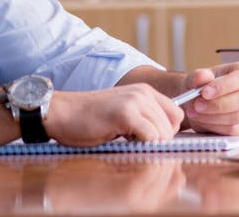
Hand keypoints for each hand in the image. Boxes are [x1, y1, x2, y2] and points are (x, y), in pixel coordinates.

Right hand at [45, 83, 183, 146]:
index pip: (176, 115)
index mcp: (144, 91)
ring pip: (163, 133)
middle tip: (134, 144)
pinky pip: (150, 137)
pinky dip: (141, 146)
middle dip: (158, 143)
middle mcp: (143, 93)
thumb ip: (145, 121)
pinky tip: (123, 141)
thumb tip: (166, 143)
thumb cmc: (89, 119)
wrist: (61, 113)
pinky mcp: (125, 113)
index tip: (150, 142)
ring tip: (126, 141)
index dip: (167, 133)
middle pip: (172, 127)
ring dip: (148, 145)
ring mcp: (135, 101)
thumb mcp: (123, 115)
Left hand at [181, 62, 238, 134]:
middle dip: (217, 104)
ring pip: (237, 117)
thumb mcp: (197, 78)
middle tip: (197, 105)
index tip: (204, 92)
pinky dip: (215, 126)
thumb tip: (202, 76)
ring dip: (213, 116)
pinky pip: (234, 130)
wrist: (199, 101)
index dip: (224, 85)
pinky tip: (202, 120)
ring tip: (195, 112)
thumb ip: (198, 76)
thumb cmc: (202, 86)